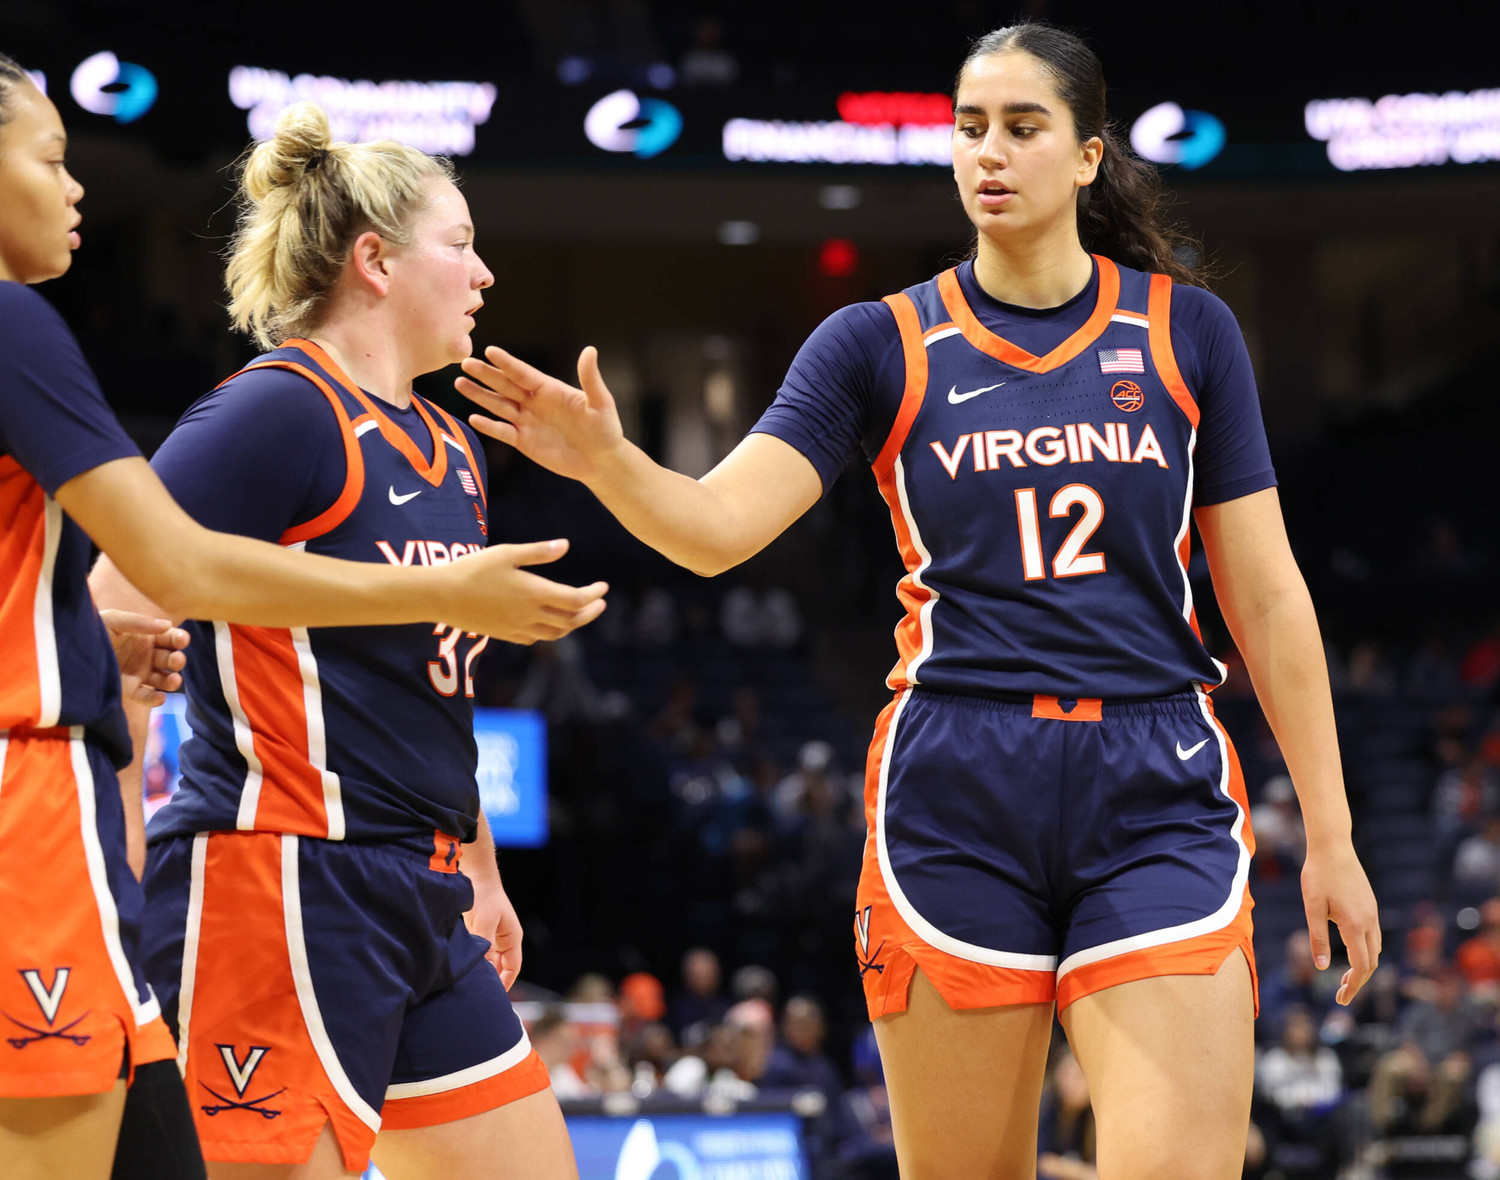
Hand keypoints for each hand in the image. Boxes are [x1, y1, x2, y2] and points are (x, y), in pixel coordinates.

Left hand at [99, 609, 188, 706]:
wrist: (66, 654)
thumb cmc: (90, 631)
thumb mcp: (113, 620)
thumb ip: (139, 622)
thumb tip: (168, 624)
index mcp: (144, 636)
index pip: (169, 638)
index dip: (179, 638)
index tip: (182, 640)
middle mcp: (145, 656)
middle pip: (170, 659)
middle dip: (177, 660)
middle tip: (175, 660)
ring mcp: (138, 674)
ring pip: (164, 679)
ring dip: (172, 681)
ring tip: (172, 681)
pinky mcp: (128, 691)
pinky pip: (146, 697)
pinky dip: (155, 699)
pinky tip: (159, 697)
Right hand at [443, 539, 606, 643]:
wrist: (441, 596)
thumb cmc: (473, 569)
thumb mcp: (507, 553)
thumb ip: (538, 552)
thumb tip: (566, 545)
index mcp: (534, 593)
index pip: (576, 600)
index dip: (594, 595)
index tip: (603, 587)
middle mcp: (529, 615)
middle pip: (571, 621)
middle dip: (590, 613)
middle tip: (600, 603)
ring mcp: (517, 628)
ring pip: (555, 634)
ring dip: (572, 625)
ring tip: (579, 613)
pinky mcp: (505, 634)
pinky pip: (535, 639)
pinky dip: (549, 633)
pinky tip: (548, 624)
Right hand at [456, 345, 625, 483]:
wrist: (601, 461)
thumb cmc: (605, 429)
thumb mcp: (600, 403)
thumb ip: (590, 378)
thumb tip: (590, 350)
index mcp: (550, 389)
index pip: (524, 373)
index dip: (507, 363)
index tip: (489, 350)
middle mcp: (534, 402)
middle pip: (505, 385)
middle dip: (486, 375)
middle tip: (465, 362)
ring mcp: (527, 421)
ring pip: (499, 405)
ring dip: (480, 395)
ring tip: (460, 383)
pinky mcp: (524, 441)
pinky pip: (503, 432)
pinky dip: (489, 426)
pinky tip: (473, 418)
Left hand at [465, 872, 522, 988]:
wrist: (477, 876)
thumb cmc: (485, 896)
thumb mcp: (485, 923)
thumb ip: (485, 946)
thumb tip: (483, 969)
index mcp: (512, 937)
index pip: (513, 967)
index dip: (506, 982)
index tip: (496, 997)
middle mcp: (504, 938)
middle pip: (502, 966)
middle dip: (494, 980)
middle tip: (481, 995)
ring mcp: (493, 935)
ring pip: (490, 960)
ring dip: (483, 971)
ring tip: (471, 985)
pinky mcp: (481, 932)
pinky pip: (480, 953)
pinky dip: (475, 962)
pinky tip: (464, 969)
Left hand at [1302, 838, 1381, 1004]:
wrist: (1333, 846)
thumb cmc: (1318, 875)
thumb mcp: (1312, 908)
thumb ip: (1318, 938)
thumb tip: (1322, 967)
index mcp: (1355, 925)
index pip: (1361, 966)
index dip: (1353, 986)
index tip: (1341, 1000)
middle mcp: (1369, 921)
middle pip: (1371, 961)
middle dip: (1358, 981)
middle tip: (1341, 994)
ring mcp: (1373, 912)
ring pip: (1375, 948)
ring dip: (1363, 966)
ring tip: (1345, 978)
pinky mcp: (1370, 904)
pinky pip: (1373, 935)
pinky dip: (1365, 950)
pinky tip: (1351, 951)